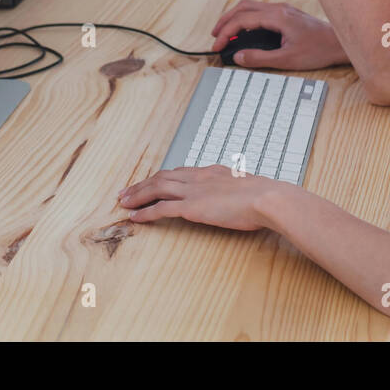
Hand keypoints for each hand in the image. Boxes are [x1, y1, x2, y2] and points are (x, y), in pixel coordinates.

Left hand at [118, 164, 292, 230]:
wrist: (265, 197)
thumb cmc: (263, 196)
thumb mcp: (247, 188)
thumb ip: (236, 191)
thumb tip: (240, 197)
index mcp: (211, 172)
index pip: (180, 172)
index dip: (163, 178)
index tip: (152, 182)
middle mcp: (198, 177)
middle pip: (162, 177)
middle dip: (142, 185)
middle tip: (126, 191)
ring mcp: (193, 191)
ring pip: (156, 189)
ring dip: (137, 196)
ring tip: (123, 202)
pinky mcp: (190, 207)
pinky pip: (161, 208)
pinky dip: (145, 212)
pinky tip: (135, 216)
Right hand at [210, 0, 348, 69]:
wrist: (339, 43)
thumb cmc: (318, 50)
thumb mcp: (287, 60)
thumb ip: (260, 59)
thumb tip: (239, 57)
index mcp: (277, 17)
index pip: (242, 20)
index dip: (226, 33)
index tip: (218, 46)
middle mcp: (278, 9)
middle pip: (242, 7)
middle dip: (225, 21)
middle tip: (215, 37)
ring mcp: (282, 9)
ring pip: (250, 6)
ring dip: (235, 17)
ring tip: (225, 32)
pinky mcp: (286, 13)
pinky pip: (259, 10)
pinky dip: (246, 18)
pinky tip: (244, 30)